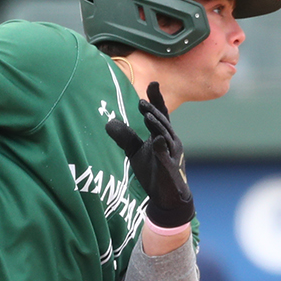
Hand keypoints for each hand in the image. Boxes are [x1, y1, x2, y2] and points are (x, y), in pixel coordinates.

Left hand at [105, 81, 193, 228]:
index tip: (153, 83)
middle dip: (153, 110)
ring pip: (166, 135)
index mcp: (163, 134)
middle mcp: (170, 141)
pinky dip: (161, 148)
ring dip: (156, 124)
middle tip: (141, 101)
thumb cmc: (154, 171)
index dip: (157, 99)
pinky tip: (156, 140)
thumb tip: (108, 122)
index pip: (161, 113)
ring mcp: (172, 155)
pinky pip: (166, 157)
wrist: (166, 196)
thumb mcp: (135, 152)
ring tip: (146, 115)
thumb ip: (125, 137)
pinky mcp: (170, 169)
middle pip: (163, 122)